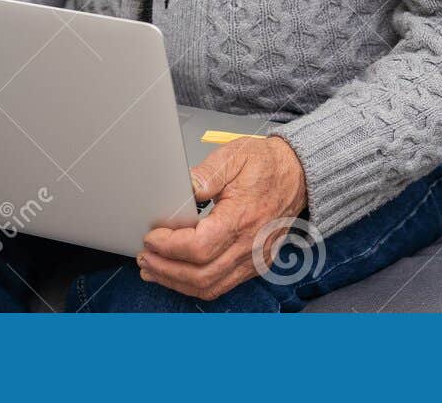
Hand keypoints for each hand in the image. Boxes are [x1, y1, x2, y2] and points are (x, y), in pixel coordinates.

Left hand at [137, 135, 307, 300]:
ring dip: (176, 281)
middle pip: (200, 274)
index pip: (199, 247)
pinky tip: (177, 274)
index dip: (169, 247)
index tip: (150, 237)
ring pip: (209, 286)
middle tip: (144, 256)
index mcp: (242, 218)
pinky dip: (195, 284)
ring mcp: (253, 259)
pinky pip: (221, 285)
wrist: (297, 175)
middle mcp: (249, 246)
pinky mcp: (254, 264)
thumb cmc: (265, 165)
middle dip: (166, 268)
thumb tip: (181, 189)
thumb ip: (205, 175)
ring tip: (153, 268)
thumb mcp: (232, 157)